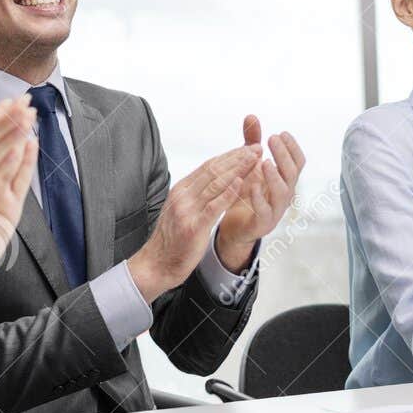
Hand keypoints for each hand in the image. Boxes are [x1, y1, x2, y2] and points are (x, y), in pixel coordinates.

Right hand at [127, 143, 259, 301]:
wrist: (156, 264)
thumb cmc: (171, 240)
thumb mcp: (182, 210)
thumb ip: (195, 195)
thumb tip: (213, 181)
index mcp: (181, 190)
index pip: (208, 166)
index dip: (230, 155)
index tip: (247, 148)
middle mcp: (183, 196)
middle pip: (214, 170)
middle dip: (237, 157)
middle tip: (256, 148)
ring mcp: (187, 210)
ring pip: (215, 183)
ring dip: (237, 169)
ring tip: (254, 160)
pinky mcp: (193, 226)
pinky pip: (213, 206)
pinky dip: (228, 193)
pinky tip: (241, 183)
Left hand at [215, 115, 304, 270]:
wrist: (234, 225)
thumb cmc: (245, 191)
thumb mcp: (248, 164)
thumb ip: (251, 142)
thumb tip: (251, 115)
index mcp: (284, 179)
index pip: (298, 162)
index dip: (293, 147)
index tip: (281, 132)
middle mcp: (285, 194)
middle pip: (292, 174)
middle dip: (284, 155)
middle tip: (273, 138)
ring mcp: (276, 210)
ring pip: (282, 193)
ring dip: (274, 176)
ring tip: (265, 162)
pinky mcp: (262, 224)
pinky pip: (264, 211)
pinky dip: (258, 198)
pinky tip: (251, 184)